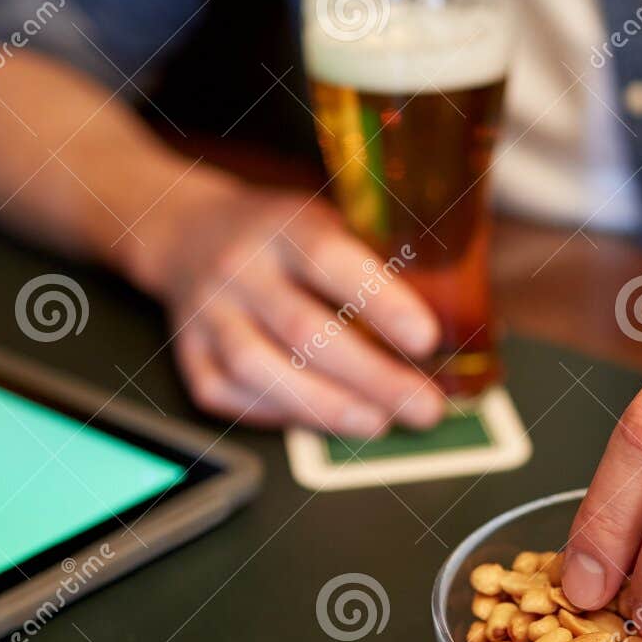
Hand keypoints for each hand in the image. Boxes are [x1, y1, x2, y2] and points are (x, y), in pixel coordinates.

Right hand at [139, 172, 447, 435]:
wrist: (188, 232)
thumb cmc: (283, 235)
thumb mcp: (328, 218)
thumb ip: (377, 256)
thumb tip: (453, 316)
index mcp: (284, 225)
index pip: (331, 259)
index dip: (380, 301)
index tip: (426, 339)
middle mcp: (240, 268)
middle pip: (304, 330)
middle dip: (372, 377)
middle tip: (425, 407)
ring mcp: (207, 313)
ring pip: (261, 370)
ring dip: (326, 406)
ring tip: (379, 423)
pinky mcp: (189, 354)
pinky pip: (231, 395)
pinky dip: (280, 415)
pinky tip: (323, 422)